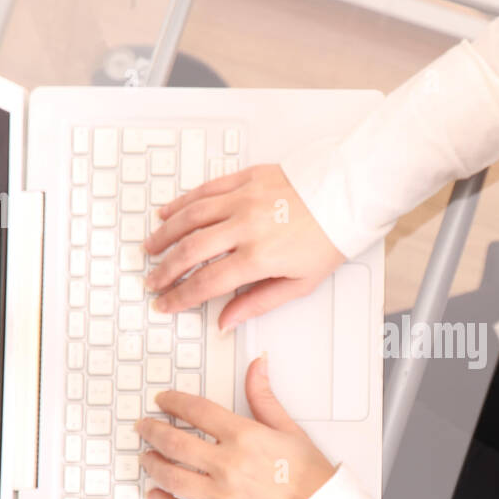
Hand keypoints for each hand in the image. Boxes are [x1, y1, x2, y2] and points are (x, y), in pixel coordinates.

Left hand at [136, 354, 337, 498]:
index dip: (173, 402)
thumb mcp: (290, 429)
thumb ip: (264, 397)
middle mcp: (228, 465)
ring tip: (146, 458)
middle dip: (152, 431)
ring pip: (171, 476)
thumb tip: (257, 366)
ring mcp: (222, 496)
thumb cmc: (311, 477)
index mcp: (245, 437)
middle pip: (174, 442)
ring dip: (152, 464)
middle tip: (144, 427)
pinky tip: (156, 494)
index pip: (196, 410)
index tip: (163, 401)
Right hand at [143, 163, 345, 327]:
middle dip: (165, 270)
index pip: (207, 283)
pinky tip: (169, 213)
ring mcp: (244, 199)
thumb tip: (227, 320)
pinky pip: (204, 190)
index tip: (166, 304)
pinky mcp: (246, 178)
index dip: (181, 297)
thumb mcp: (301, 283)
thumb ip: (259, 302)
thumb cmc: (329, 238)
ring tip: (150, 248)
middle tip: (152, 281)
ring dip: (165, 235)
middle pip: (190, 251)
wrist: (348, 196)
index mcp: (260, 257)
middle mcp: (246, 226)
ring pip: (190, 217)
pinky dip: (182, 202)